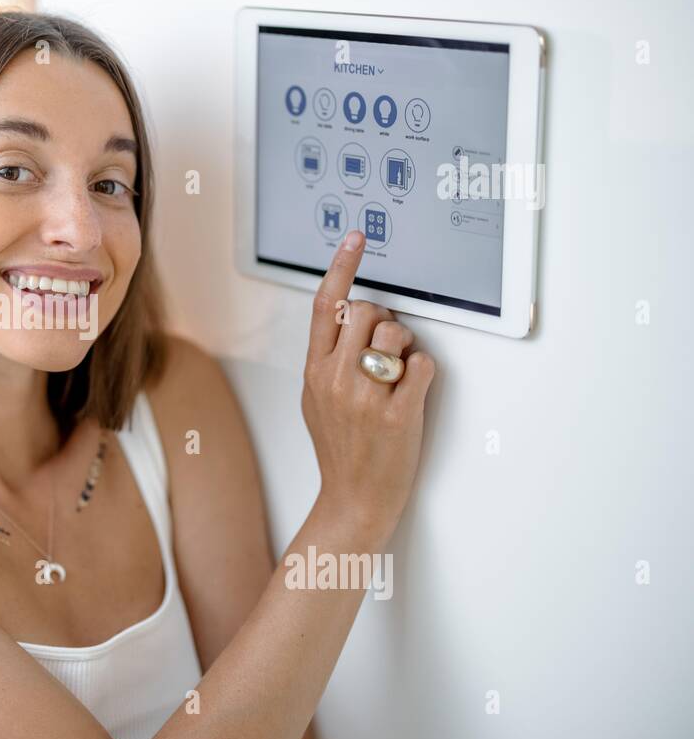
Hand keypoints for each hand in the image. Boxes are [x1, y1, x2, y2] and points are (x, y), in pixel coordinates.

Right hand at [301, 230, 436, 541]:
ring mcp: (366, 396)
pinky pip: (422, 365)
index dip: (340, 266)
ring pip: (395, 332)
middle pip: (365, 311)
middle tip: (388, 345)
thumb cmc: (339, 450)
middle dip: (383, 319)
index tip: (355, 239)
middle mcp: (335, 379)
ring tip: (401, 370)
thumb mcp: (315, 401)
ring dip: (406, 344)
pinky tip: (414, 390)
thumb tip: (345, 322)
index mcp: (314, 372)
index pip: (324, 306)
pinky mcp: (398, 414)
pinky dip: (425, 371)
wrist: (354, 500)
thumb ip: (326, 361)